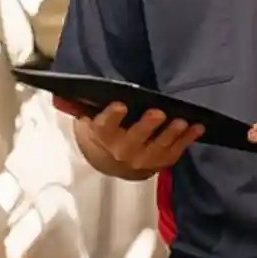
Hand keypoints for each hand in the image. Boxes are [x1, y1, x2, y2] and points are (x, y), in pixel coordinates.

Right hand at [78, 102, 204, 176]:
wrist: (112, 161)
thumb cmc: (103, 129)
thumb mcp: (87, 118)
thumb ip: (76, 105)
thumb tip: (58, 94)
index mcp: (102, 136)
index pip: (105, 127)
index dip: (112, 117)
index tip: (120, 105)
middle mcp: (122, 152)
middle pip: (134, 140)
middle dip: (147, 127)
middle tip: (158, 112)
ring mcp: (143, 160)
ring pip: (157, 148)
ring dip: (171, 134)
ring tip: (183, 121)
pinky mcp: (160, 163)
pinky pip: (174, 152)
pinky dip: (187, 140)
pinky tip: (197, 127)